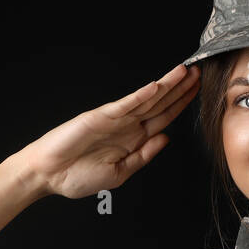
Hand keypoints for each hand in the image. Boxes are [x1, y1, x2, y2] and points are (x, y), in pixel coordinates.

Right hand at [19, 63, 200, 199]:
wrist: (49, 175)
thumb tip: (166, 139)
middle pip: (160, 104)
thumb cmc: (77, 176)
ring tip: (184, 72)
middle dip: (181, 89)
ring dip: (167, 86)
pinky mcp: (100, 117)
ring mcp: (115, 119)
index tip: (198, 93)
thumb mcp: (120, 173)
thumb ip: (144, 155)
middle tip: (199, 73)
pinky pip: (125, 105)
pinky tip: (156, 87)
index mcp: (133, 140)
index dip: (181, 105)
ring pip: (147, 99)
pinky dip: (141, 96)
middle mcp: (127, 126)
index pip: (163, 118)